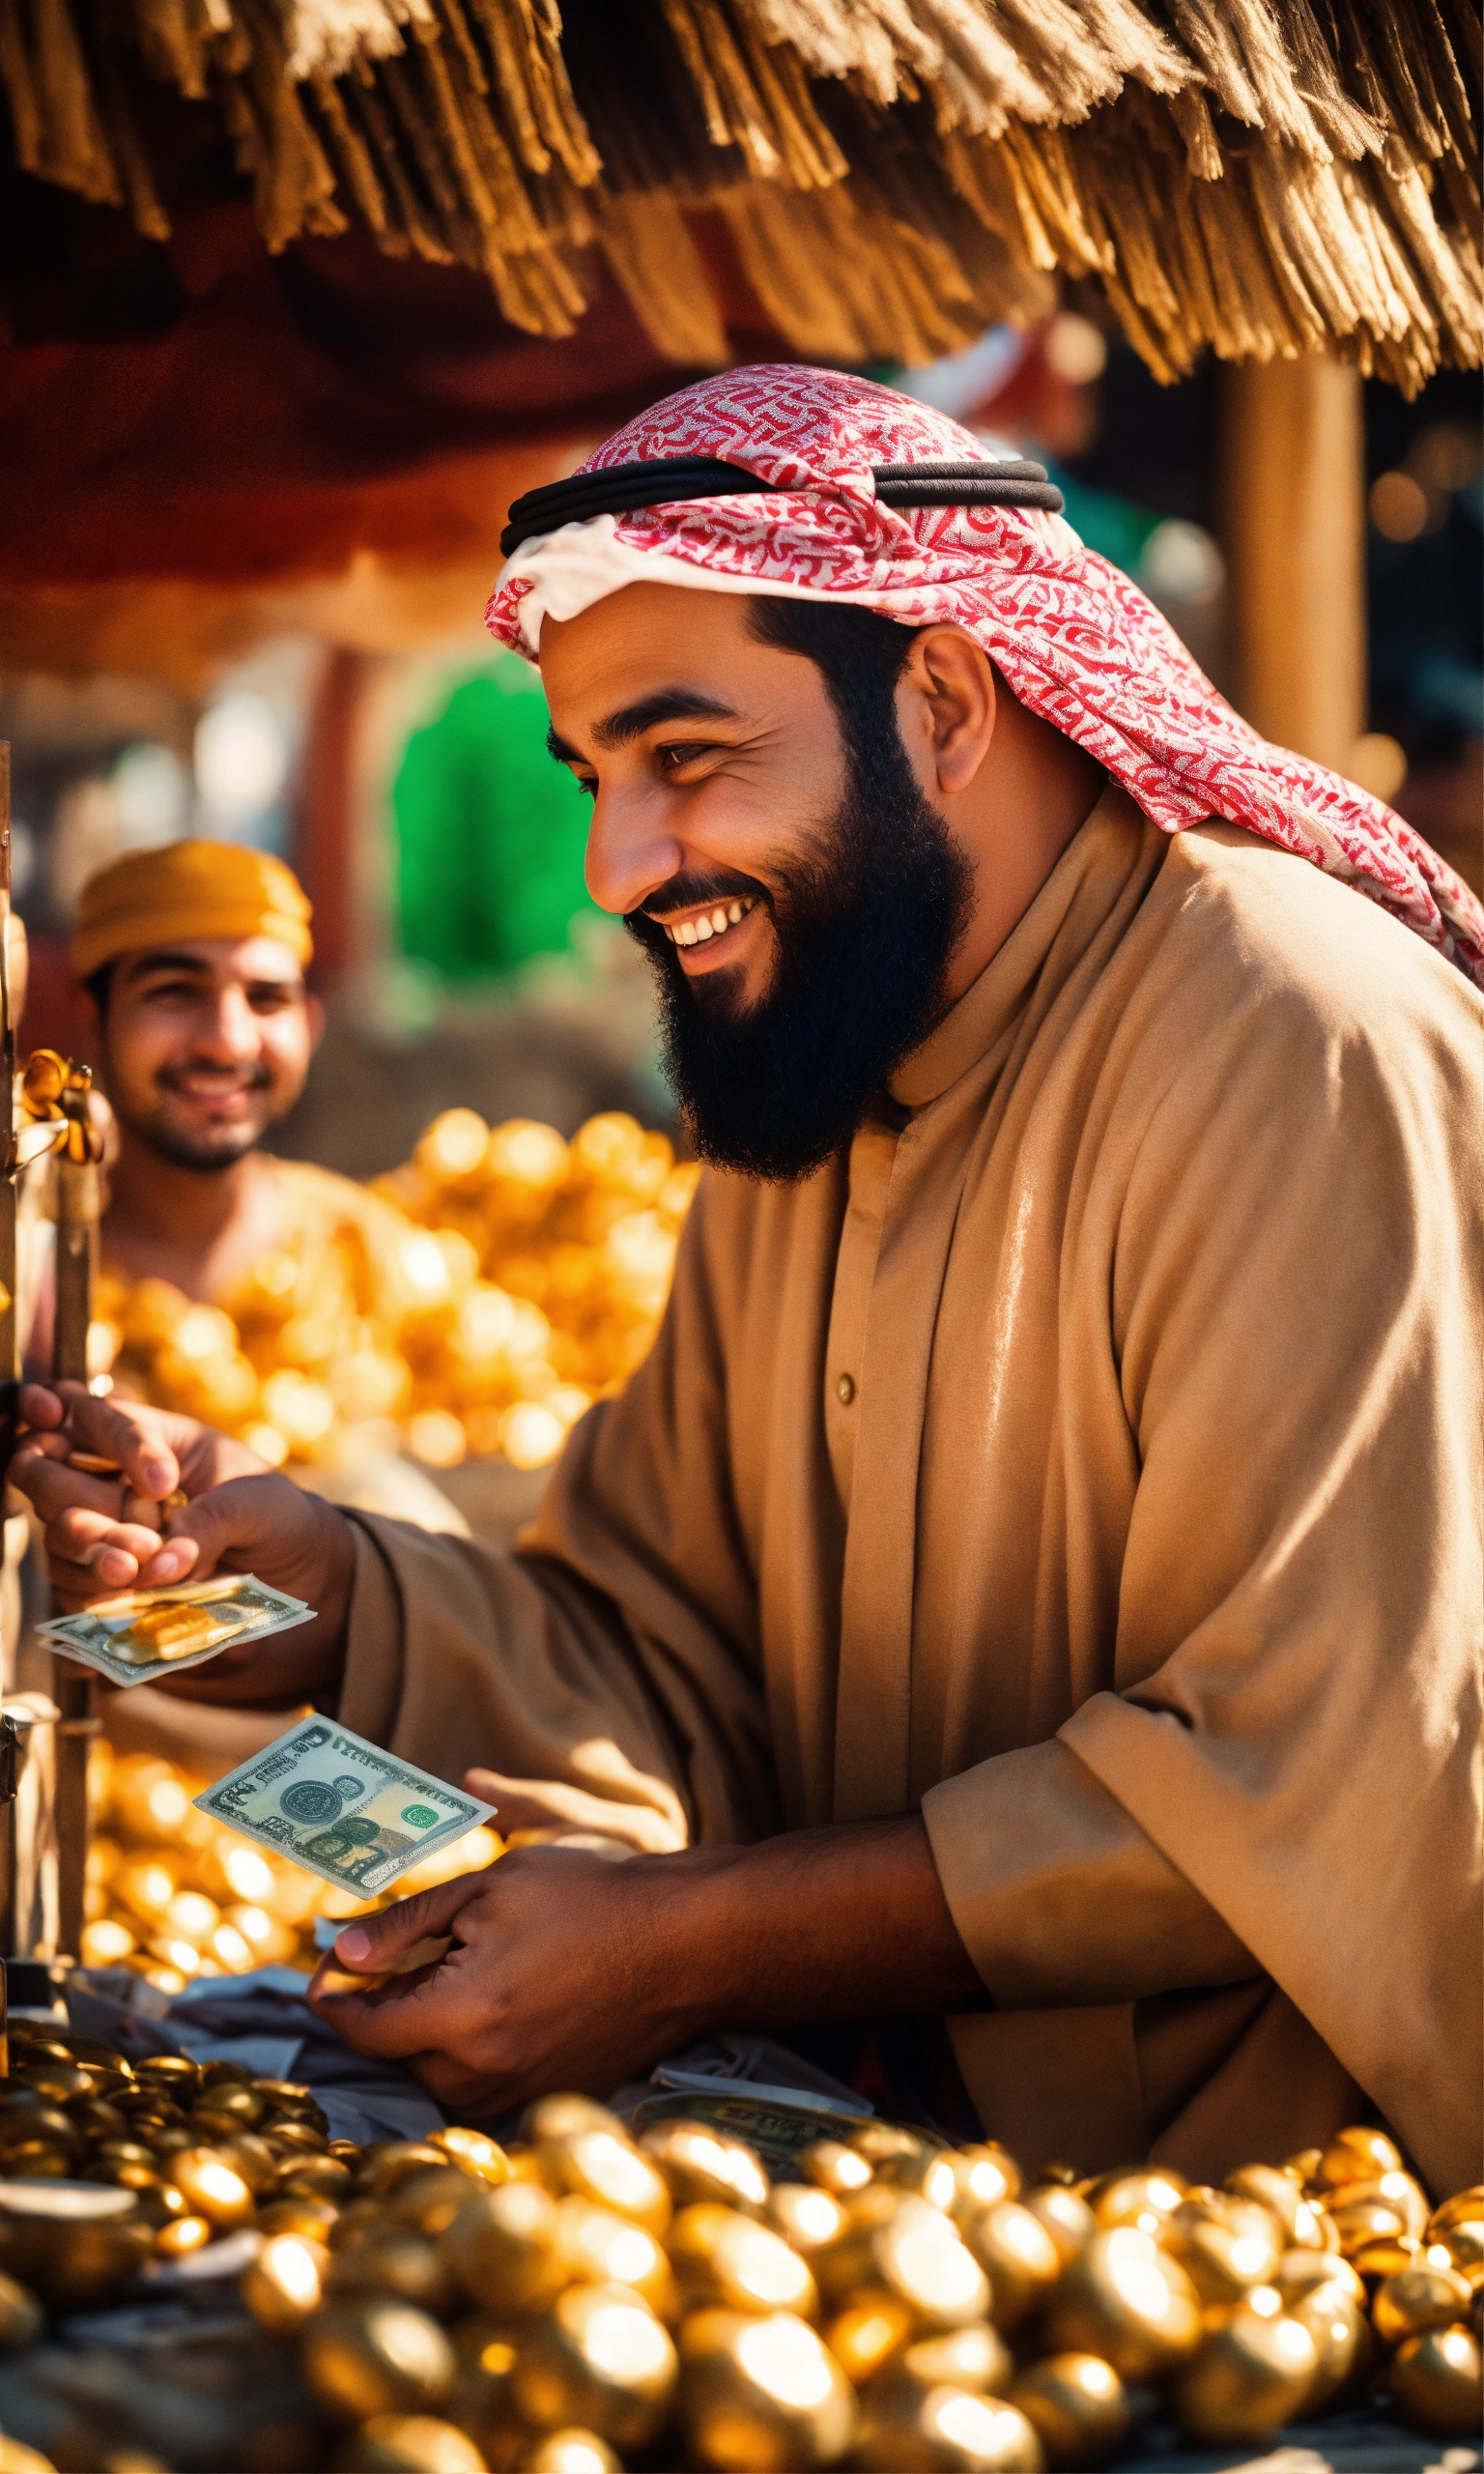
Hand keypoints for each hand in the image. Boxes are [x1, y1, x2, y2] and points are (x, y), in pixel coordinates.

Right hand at [11, 1382, 353, 1702]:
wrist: (296, 1578)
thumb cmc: (274, 1516)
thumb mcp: (258, 1502)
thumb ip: (213, 1519)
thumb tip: (166, 1558)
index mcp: (146, 1438)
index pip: (101, 1418)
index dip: (120, 1445)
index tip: (165, 1483)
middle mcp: (109, 1481)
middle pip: (47, 1478)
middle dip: (78, 1510)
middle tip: (134, 1544)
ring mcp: (101, 1534)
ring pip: (60, 1540)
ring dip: (91, 1558)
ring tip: (134, 1575)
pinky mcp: (103, 1588)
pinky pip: (75, 1593)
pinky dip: (99, 1599)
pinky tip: (131, 1604)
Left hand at [308, 1844, 708, 2109]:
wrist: (682, 1946)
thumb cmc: (587, 1901)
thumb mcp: (488, 1889)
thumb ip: (406, 1924)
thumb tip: (341, 1951)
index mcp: (459, 2019)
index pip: (364, 2031)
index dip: (333, 1998)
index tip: (324, 1967)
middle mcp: (482, 2073)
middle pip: (396, 2055)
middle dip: (382, 2006)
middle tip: (389, 1954)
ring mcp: (517, 2093)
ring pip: (437, 2073)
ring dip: (426, 2029)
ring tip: (450, 1968)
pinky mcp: (545, 2096)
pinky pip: (480, 2080)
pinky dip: (467, 2044)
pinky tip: (492, 1996)